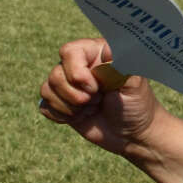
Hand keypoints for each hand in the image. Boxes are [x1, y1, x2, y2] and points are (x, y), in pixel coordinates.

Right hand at [39, 38, 164, 156]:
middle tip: (98, 100)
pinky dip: (62, 115)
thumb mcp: (135, 83)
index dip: (77, 72)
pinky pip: (45, 105)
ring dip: (70, 106)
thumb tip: (109, 50)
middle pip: (56, 74)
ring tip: (93, 108)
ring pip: (47, 89)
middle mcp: (79, 65)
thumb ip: (122, 65)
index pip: (70, 51)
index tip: (95, 88)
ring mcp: (68, 84)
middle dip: (75, 95)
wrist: (132, 132)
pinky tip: (81, 116)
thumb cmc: (137, 103)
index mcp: (97, 53)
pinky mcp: (60, 102)